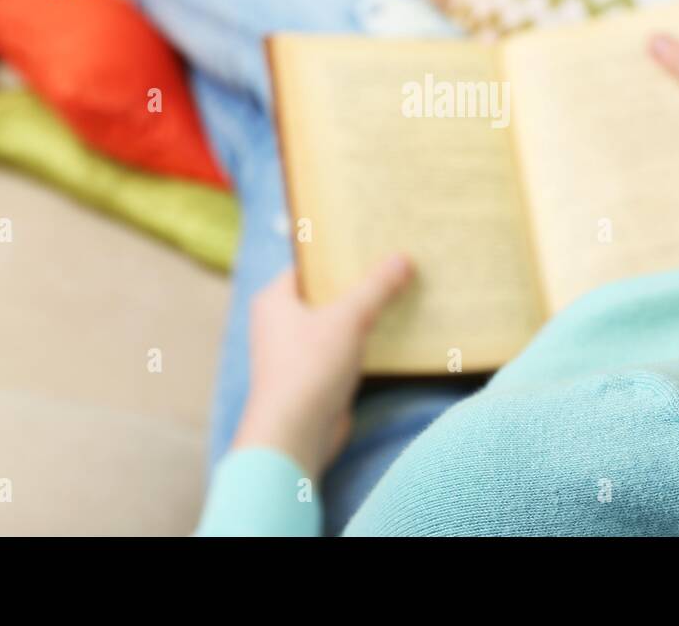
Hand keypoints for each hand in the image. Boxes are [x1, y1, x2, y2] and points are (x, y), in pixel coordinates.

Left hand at [233, 256, 411, 478]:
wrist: (294, 434)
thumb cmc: (309, 367)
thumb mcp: (348, 318)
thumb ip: (376, 288)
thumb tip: (403, 258)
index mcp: (274, 300)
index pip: (308, 266)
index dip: (338, 255)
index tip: (372, 244)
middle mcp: (280, 324)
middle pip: (325, 295)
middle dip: (358, 285)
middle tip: (395, 267)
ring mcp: (296, 353)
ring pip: (336, 325)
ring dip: (364, 317)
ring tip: (402, 295)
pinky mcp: (313, 378)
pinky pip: (342, 351)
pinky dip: (364, 344)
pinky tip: (395, 335)